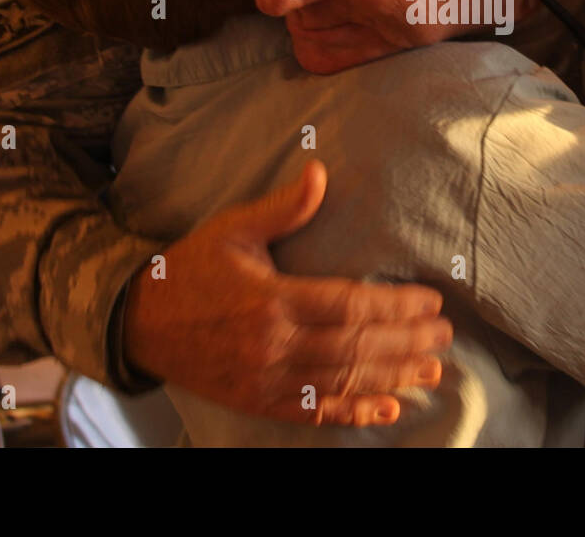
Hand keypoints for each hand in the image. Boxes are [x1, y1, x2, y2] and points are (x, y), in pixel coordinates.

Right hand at [124, 160, 452, 426]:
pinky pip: (315, 412)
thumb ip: (282, 208)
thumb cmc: (191, 270)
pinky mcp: (259, 402)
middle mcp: (273, 345)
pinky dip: (353, 412)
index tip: (430, 301)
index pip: (349, 306)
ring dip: (393, 377)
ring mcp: (266, 380)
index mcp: (271, 300)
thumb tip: (320, 172)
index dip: (395, 307)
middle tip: (445, 335)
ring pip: (342, 382)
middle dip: (406, 342)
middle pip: (355, 347)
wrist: (138, 322)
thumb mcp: (232, 229)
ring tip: (431, 369)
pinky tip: (388, 409)